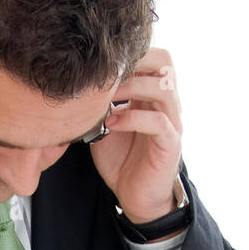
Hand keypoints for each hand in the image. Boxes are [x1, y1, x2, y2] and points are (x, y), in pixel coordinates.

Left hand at [90, 46, 182, 223]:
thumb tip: (76, 80)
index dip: (132, 52)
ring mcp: (172, 122)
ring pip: (162, 88)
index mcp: (152, 95)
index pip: (154, 56)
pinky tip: (111, 124)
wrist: (134, 197)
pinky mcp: (170, 144)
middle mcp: (167, 104)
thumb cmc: (121, 159)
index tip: (102, 62)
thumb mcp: (105, 123)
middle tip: (106, 75)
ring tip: (106, 99)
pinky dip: (132, 118)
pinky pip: (157, 122)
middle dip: (134, 62)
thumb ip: (99, 102)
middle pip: (165, 63)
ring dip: (132, 87)